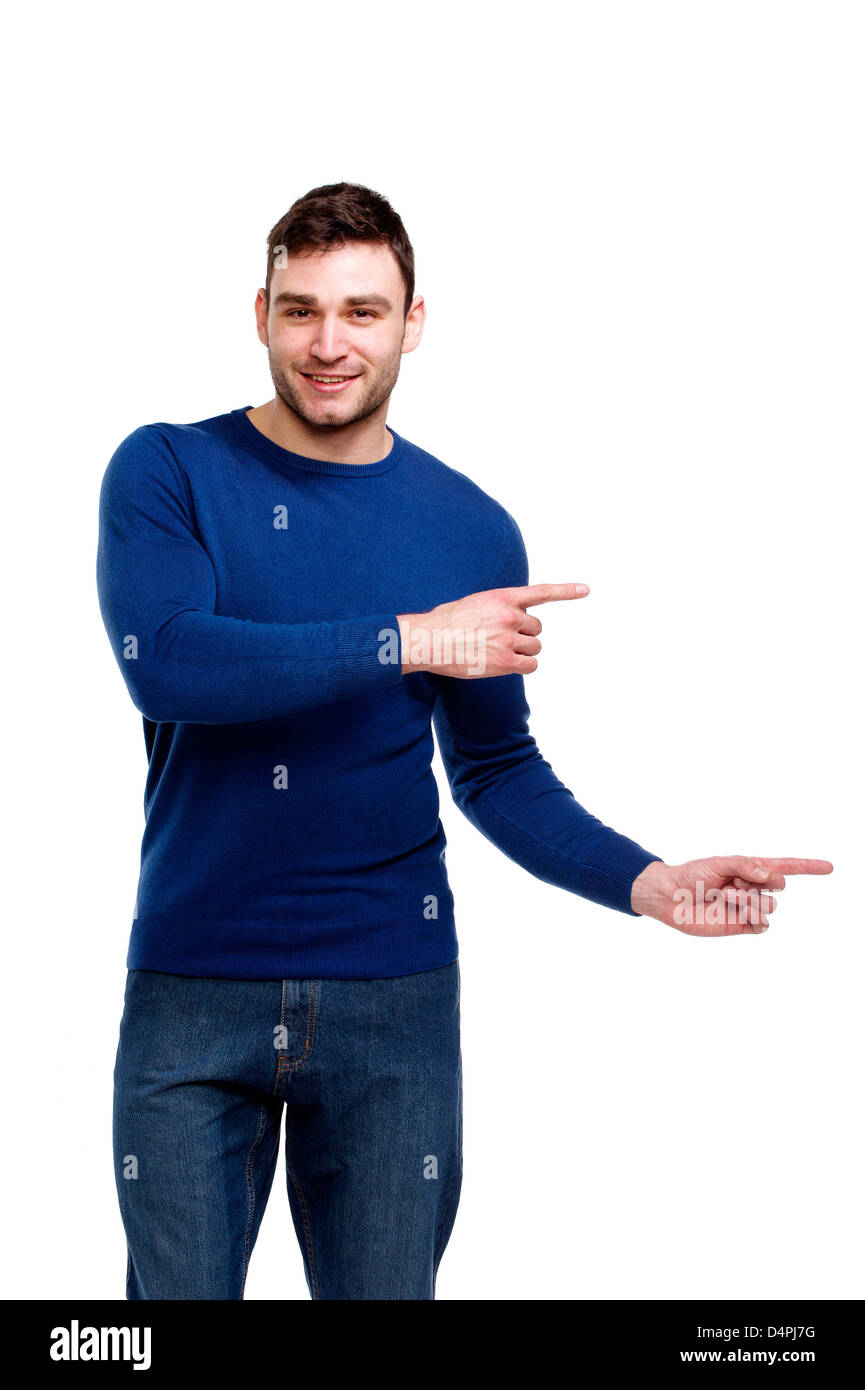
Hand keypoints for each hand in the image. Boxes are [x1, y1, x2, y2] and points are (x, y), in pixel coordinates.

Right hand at [397, 582, 589, 678]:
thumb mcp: (474, 603)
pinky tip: (505, 664)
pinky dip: (523, 666)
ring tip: (497, 651)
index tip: (586, 590)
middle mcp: (510, 616)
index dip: (566, 591)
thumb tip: (512, 620)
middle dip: (524, 634)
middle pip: (537, 628)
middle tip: (501, 639)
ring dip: (522, 651)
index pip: (541, 592)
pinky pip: (530, 665)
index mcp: (502, 597)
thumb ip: (498, 607)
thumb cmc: (445, 622)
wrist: (428, 641)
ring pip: (534, 647)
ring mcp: (509, 639)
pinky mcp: (505, 662)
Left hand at [630, 856, 833, 935]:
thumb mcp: (718, 863)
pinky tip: (740, 915)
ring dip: (749, 901)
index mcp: (750, 869)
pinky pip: (762, 925)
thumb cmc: (692, 875)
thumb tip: (768, 874)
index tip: (829, 867)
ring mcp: (748, 907)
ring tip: (725, 897)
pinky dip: (756, 920)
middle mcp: (753, 887)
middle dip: (758, 883)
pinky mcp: (741, 925)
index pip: (786, 867)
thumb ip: (745, 865)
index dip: (808, 867)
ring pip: (769, 906)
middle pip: (778, 886)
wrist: (672, 898)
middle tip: (732, 882)